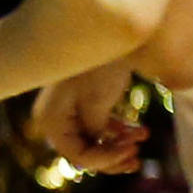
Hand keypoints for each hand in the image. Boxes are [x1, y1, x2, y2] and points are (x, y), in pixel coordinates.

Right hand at [34, 61, 148, 173]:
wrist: (107, 33)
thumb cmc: (98, 66)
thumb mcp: (97, 102)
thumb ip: (95, 131)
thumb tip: (96, 151)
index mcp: (51, 119)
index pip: (77, 154)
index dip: (105, 159)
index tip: (132, 151)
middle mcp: (55, 119)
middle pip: (84, 152)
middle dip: (113, 156)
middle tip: (138, 155)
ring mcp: (69, 113)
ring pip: (93, 142)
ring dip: (119, 146)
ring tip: (142, 140)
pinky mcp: (84, 106)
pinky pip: (100, 129)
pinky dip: (119, 133)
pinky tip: (141, 130)